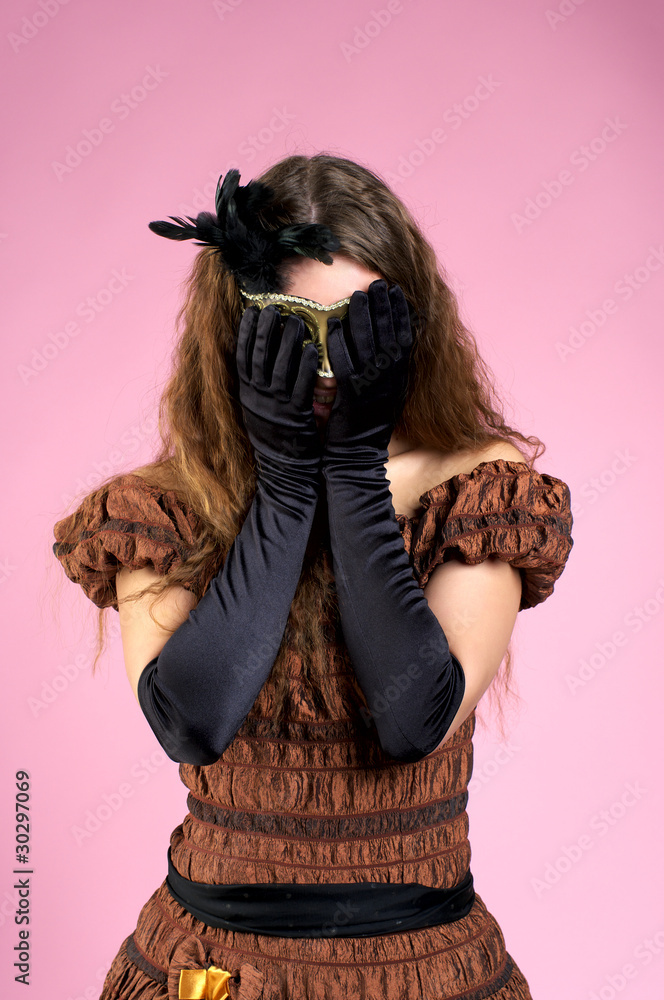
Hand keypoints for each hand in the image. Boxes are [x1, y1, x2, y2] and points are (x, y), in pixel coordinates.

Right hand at [236, 304, 322, 488]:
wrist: (284, 470)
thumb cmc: (276, 435)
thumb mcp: (259, 408)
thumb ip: (258, 384)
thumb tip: (260, 354)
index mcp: (246, 395)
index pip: (241, 357)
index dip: (246, 332)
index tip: (253, 310)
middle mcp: (257, 399)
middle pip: (258, 358)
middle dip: (265, 330)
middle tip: (274, 307)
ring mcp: (274, 408)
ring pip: (278, 369)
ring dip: (286, 343)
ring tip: (295, 320)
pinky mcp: (294, 416)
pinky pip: (299, 388)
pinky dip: (305, 368)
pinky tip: (313, 350)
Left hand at [322, 279, 412, 466]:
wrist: (357, 454)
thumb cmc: (367, 421)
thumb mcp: (385, 390)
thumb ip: (387, 366)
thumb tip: (387, 337)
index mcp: (399, 377)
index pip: (405, 337)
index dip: (400, 311)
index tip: (395, 289)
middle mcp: (389, 380)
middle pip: (389, 335)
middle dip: (384, 306)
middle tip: (377, 283)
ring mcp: (371, 387)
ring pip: (368, 345)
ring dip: (363, 318)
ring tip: (358, 295)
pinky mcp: (351, 396)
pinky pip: (345, 364)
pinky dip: (340, 343)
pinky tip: (334, 326)